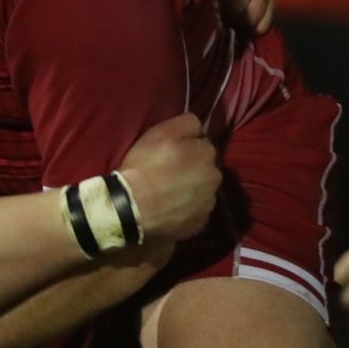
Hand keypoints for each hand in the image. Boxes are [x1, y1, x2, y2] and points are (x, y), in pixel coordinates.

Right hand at [118, 114, 220, 242]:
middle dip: (192, 169)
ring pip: (201, 191)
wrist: (133, 209)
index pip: (201, 144)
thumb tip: (200, 127)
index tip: (169, 154)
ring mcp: (209, 204)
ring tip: (167, 194)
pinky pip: (195, 212)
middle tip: (168, 173)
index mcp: (208, 153)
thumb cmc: (146, 166)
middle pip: (204, 169)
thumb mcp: (162, 131)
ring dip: (190, 190)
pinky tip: (168, 209)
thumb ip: (187, 123)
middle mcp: (215, 178)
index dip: (185, 148)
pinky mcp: (199, 224)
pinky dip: (185, 209)